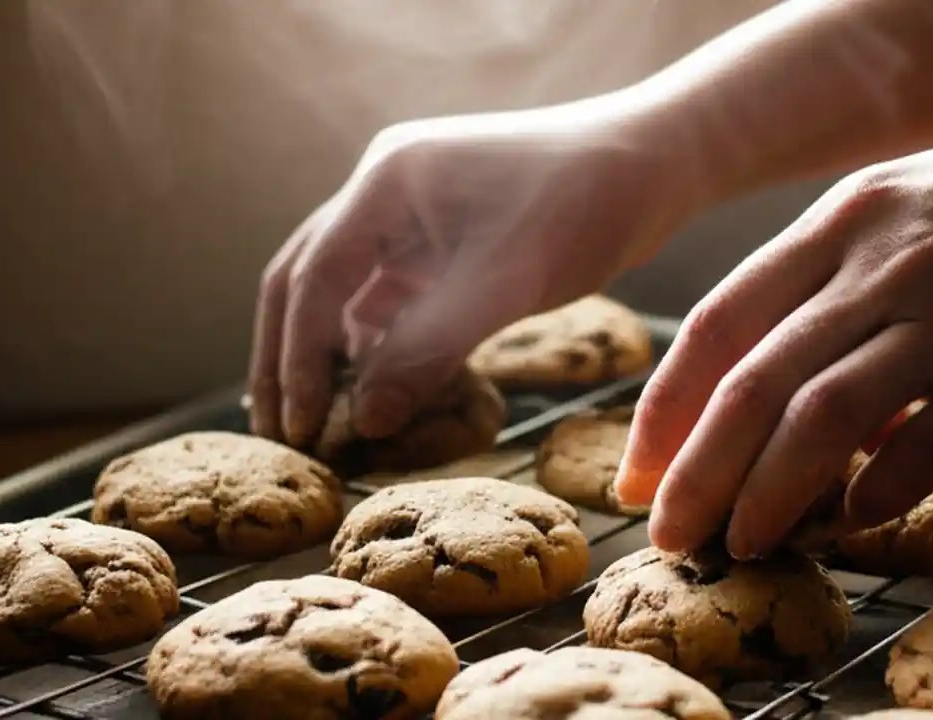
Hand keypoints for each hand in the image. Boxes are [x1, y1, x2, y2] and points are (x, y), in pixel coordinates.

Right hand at [248, 97, 701, 446]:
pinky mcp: (450, 240)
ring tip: (317, 421)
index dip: (298, 359)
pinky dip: (381, 344)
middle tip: (280, 430)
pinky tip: (377, 390)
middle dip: (289, 356)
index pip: (311, 279)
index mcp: (383, 184)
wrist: (653, 166)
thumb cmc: (580, 207)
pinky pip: (396, 297)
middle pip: (308, 280)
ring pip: (349, 292)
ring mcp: (416, 215)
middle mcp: (386, 194)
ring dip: (331, 353)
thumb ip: (426, 352)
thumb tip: (365, 422)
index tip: (299, 427)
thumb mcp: (500, 285)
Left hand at [614, 78, 932, 559]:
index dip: (665, 408)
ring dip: (770, 491)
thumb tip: (781, 395)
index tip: (639, 470)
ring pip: (825, 415)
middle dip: (696, 471)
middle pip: (753, 383)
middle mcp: (884, 263)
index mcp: (844, 220)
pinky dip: (883, 488)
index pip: (718, 324)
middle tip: (669, 534)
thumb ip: (838, 291)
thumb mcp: (912, 209)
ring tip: (744, 544)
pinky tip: (856, 521)